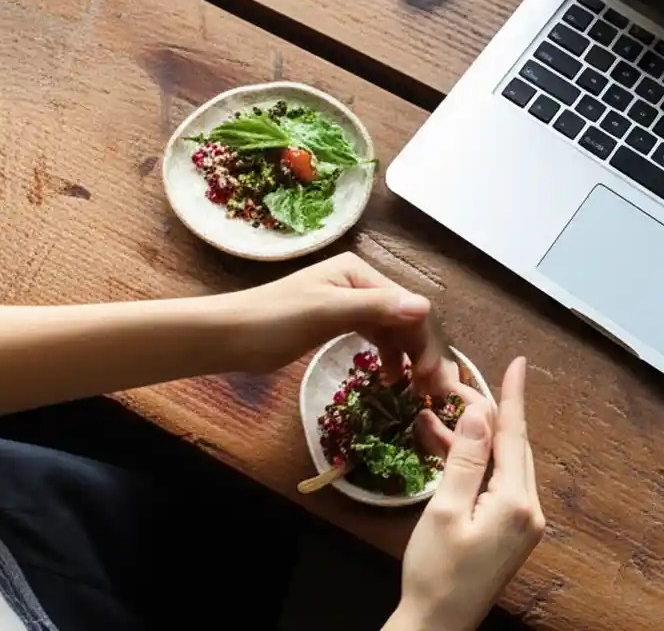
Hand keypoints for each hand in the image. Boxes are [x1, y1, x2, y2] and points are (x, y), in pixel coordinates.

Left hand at [225, 252, 450, 383]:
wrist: (228, 335)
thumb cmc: (273, 320)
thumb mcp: (326, 312)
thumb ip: (376, 308)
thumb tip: (425, 308)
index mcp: (361, 273)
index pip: (410, 306)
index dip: (428, 342)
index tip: (434, 379)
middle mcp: (362, 284)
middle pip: (408, 318)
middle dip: (425, 353)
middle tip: (435, 391)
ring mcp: (352, 303)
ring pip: (396, 330)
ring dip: (411, 358)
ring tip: (417, 389)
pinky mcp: (340, 323)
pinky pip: (379, 338)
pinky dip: (391, 358)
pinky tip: (392, 378)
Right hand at [386, 358, 545, 630]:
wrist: (437, 627)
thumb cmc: (436, 574)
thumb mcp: (445, 510)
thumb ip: (465, 459)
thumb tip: (479, 412)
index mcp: (517, 502)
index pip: (515, 436)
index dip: (512, 397)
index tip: (517, 362)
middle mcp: (529, 509)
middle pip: (511, 446)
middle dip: (485, 414)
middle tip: (457, 386)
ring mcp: (522, 522)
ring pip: (501, 464)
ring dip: (472, 440)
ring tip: (433, 418)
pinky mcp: (510, 532)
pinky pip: (495, 484)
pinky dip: (473, 465)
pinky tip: (446, 450)